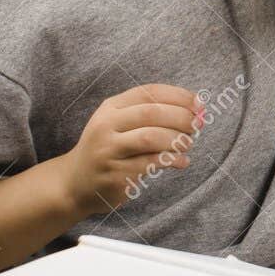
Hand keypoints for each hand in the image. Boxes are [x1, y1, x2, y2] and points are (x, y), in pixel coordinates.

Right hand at [62, 84, 203, 216]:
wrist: (75, 183)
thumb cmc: (110, 148)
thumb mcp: (121, 122)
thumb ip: (154, 113)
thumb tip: (198, 109)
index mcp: (111, 108)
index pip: (148, 92)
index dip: (178, 96)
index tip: (199, 104)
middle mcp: (106, 126)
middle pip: (151, 113)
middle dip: (181, 117)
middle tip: (197, 125)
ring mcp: (108, 151)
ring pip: (151, 138)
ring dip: (177, 139)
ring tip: (187, 144)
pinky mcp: (116, 175)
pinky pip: (151, 164)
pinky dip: (172, 160)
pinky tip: (181, 161)